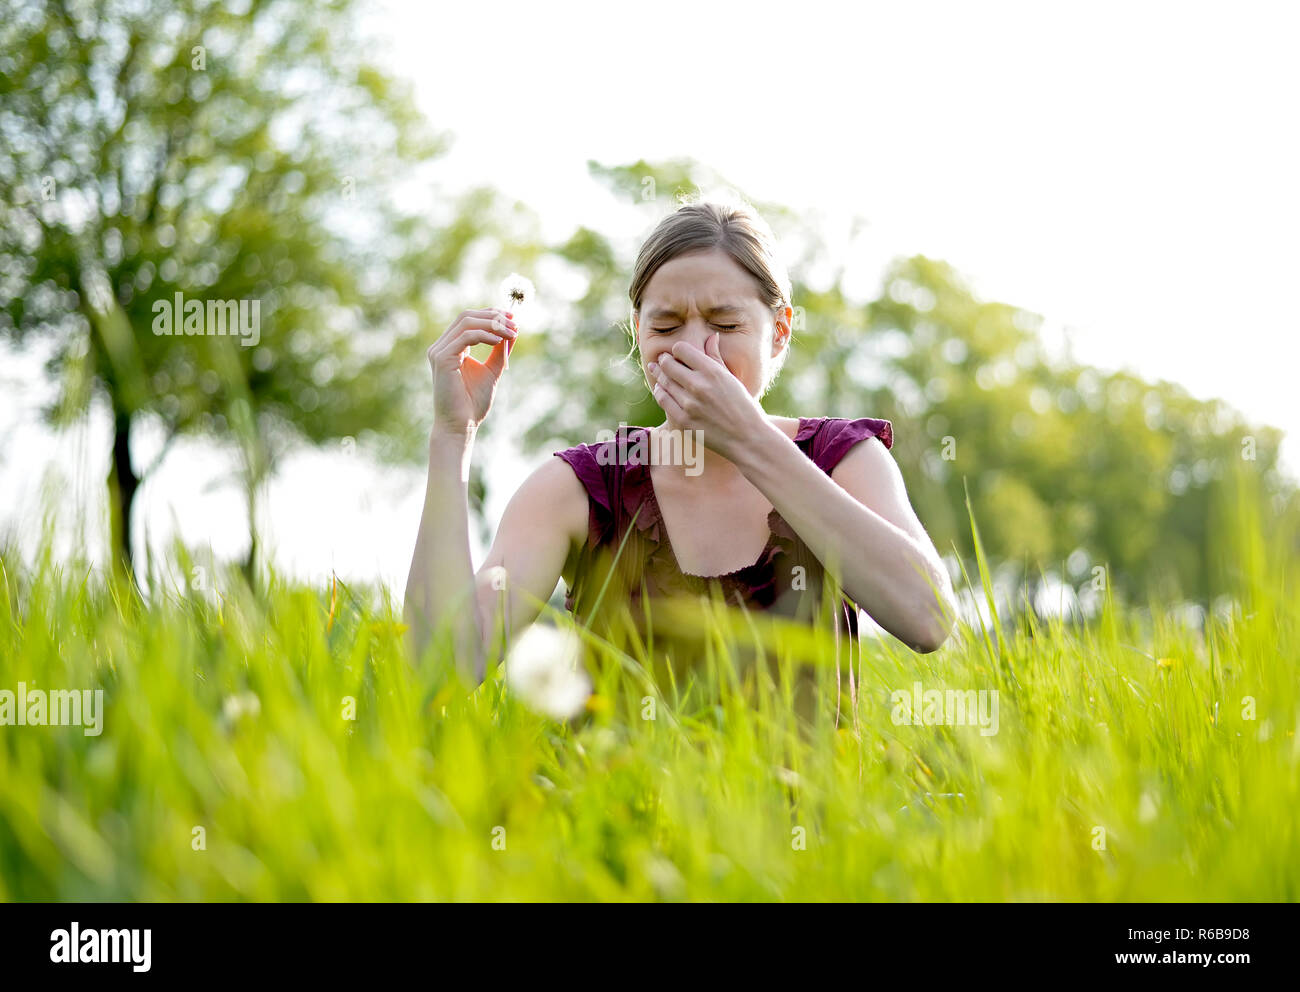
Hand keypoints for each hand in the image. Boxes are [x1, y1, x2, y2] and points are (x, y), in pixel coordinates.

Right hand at [426, 307, 516, 436]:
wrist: (461, 424)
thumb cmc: (473, 402)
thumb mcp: (491, 370)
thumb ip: (499, 351)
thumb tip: (513, 331)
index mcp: (450, 348)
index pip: (468, 320)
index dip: (490, 314)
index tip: (512, 317)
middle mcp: (441, 346)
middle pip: (466, 316)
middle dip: (493, 316)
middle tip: (514, 323)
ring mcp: (439, 351)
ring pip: (466, 322)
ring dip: (493, 324)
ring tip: (511, 332)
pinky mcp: (441, 358)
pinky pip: (466, 337)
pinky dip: (485, 335)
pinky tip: (499, 341)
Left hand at [648, 332, 767, 462]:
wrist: (747, 438)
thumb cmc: (743, 406)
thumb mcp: (731, 378)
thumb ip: (716, 357)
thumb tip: (711, 337)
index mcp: (712, 372)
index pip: (681, 349)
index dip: (678, 350)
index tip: (678, 353)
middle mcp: (699, 386)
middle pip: (668, 364)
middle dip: (664, 360)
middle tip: (662, 360)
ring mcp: (689, 404)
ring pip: (663, 382)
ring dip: (659, 375)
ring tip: (658, 371)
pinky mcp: (684, 421)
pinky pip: (663, 400)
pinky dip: (659, 392)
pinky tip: (660, 389)